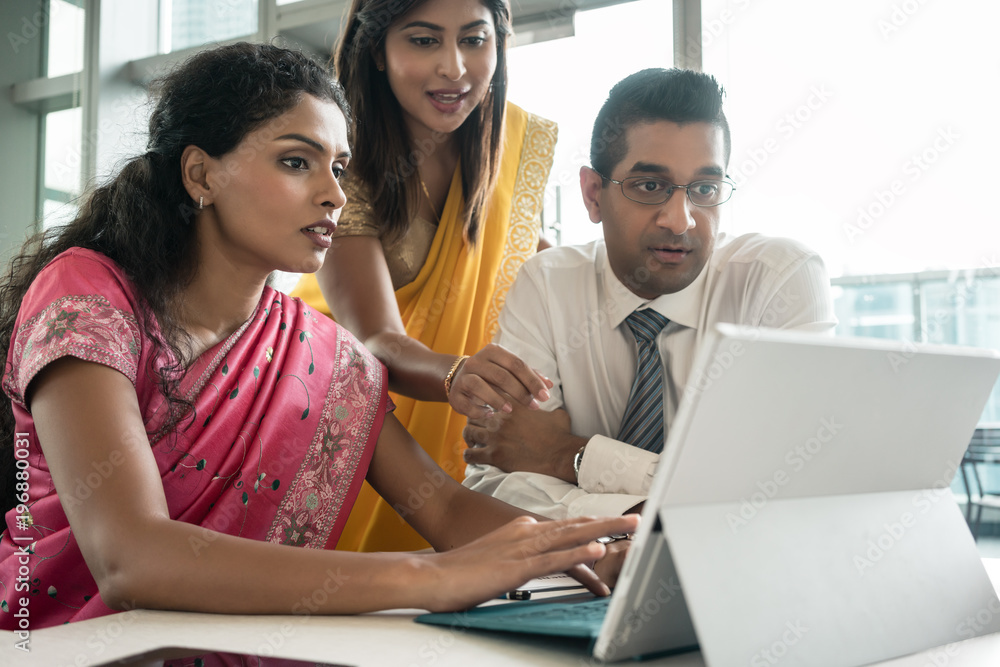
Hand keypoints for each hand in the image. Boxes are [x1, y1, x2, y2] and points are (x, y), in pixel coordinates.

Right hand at [421, 514, 639, 612]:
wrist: (431, 574)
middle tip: (636, 519)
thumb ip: (519, 553)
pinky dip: (578, 555)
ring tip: (630, 527)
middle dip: (608, 522)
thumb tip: (535, 558)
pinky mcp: (516, 567)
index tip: (615, 524)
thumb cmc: (459, 569)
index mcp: (522, 529)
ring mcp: (523, 548)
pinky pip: (553, 560)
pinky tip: (597, 551)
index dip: (594, 524)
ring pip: (572, 537)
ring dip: (604, 531)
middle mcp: (526, 532)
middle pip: (576, 525)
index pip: (566, 526)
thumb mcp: (497, 555)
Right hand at [447, 343, 552, 418]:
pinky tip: (490, 414)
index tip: (545, 396)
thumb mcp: (509, 370)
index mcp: (493, 351)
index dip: (532, 381)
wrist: (460, 377)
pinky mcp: (454, 394)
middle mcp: (476, 361)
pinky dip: (479, 411)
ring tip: (511, 410)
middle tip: (534, 406)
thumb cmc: (492, 374)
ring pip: (480, 386)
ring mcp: (463, 377)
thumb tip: (549, 385)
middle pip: (501, 376)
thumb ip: (529, 376)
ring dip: (498, 400)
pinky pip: (466, 404)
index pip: (516, 364)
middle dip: (520, 392)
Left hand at [463, 403, 586, 482]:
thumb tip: (551, 399)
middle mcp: (500, 418)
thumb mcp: (554, 412)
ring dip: (470, 436)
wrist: (561, 455)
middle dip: (474, 418)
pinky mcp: (494, 455)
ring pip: (469, 431)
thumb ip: (547, 404)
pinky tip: (474, 456)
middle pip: (474, 412)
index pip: (488, 394)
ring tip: (474, 441)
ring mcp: (495, 437)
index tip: (485, 406)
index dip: (484, 400)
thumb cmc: (560, 434)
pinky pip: (471, 455)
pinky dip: (470, 455)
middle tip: (478, 425)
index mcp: (513, 405)